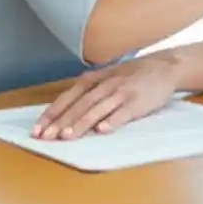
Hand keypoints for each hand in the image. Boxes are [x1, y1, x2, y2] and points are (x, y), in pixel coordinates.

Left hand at [32, 53, 182, 140]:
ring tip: (68, 136)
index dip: (52, 113)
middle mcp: (105, 84)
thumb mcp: (108, 75)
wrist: (165, 66)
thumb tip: (64, 110)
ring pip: (97, 109)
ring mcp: (122, 92)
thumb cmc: (133, 74)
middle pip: (79, 104)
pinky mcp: (138, 101)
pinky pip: (123, 112)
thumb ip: (89, 90)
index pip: (68, 97)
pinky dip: (112, 121)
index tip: (38, 128)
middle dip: (61, 122)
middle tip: (46, 137)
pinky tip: (102, 130)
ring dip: (81, 123)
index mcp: (95, 78)